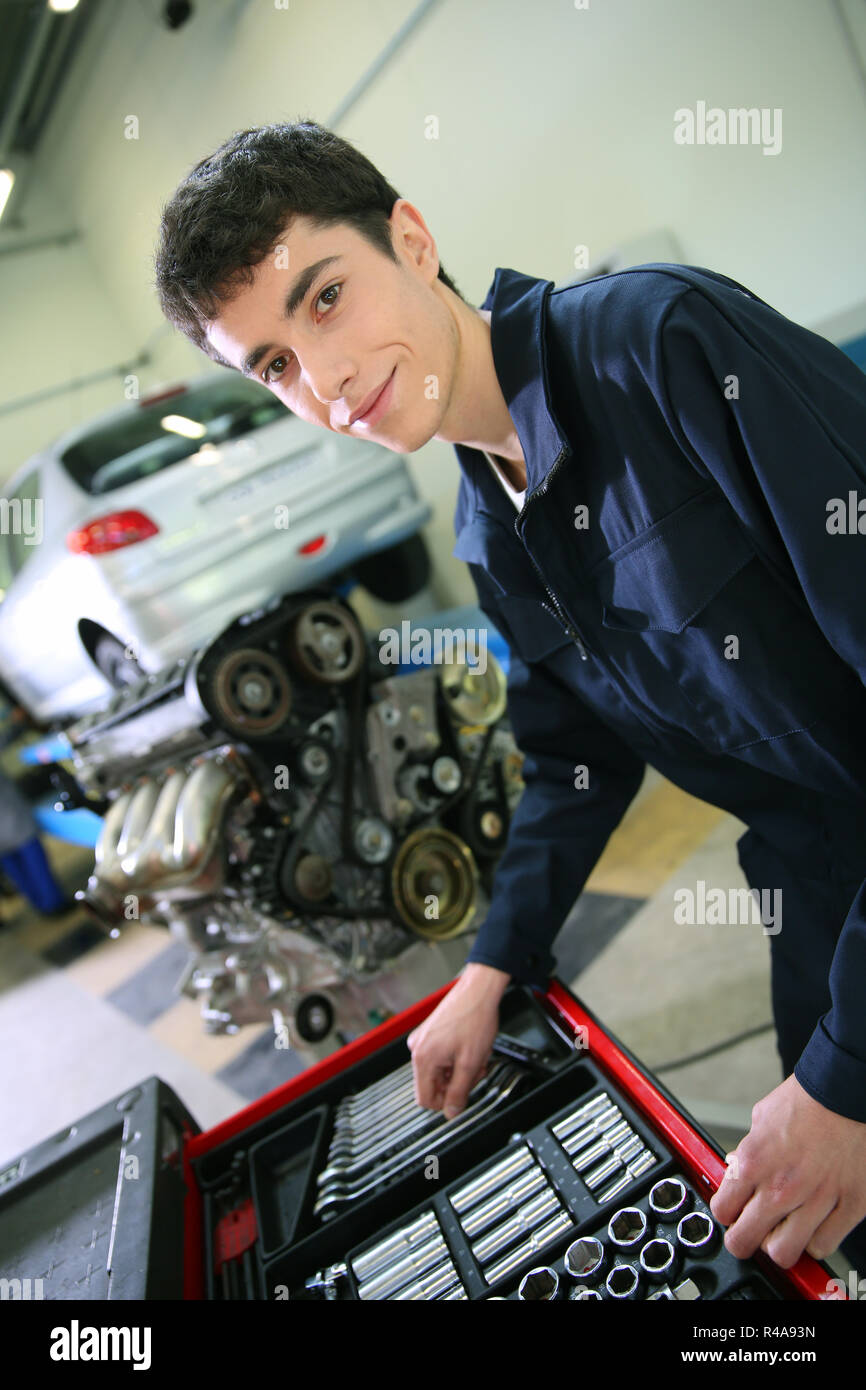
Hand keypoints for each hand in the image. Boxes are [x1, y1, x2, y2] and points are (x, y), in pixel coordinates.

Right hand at [407, 963, 508, 1118]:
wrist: (478, 990)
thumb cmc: (474, 1019)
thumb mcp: (470, 1064)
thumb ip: (459, 1092)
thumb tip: (451, 1113)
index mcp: (422, 1058)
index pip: (425, 1099)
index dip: (446, 1103)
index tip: (462, 1096)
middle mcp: (417, 1049)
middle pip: (433, 1084)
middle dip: (456, 1082)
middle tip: (476, 1071)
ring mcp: (422, 1039)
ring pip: (438, 1071)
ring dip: (458, 1069)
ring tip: (475, 1056)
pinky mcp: (429, 1032)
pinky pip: (439, 1056)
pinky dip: (455, 1057)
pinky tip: (469, 1048)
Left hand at [709, 1073, 865, 1268]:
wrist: (845, 1090)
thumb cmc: (807, 1100)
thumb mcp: (761, 1118)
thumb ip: (747, 1150)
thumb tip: (737, 1169)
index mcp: (754, 1162)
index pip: (722, 1210)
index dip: (726, 1213)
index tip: (733, 1211)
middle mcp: (782, 1187)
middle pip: (745, 1241)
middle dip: (743, 1239)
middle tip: (751, 1231)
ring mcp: (816, 1201)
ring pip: (784, 1253)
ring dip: (779, 1244)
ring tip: (783, 1230)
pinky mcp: (849, 1206)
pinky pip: (822, 1245)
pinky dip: (815, 1241)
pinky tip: (813, 1225)